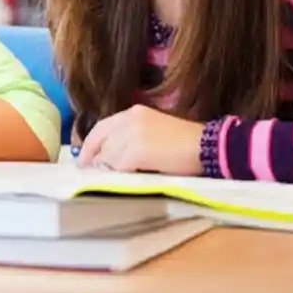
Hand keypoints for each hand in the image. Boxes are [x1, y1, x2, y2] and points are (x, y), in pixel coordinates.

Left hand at [77, 104, 203, 174]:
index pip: (101, 127)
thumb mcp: (154, 130)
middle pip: (101, 141)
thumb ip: (131, 137)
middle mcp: (129, 120)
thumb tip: (110, 155)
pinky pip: (118, 165)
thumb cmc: (186, 143)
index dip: (90, 144)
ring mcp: (133, 134)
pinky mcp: (138, 151)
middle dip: (93, 158)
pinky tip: (124, 179)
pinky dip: (118, 173)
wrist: (208, 146)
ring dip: (108, 168)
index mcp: (133, 113)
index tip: (84, 158)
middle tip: (90, 172)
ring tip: (110, 177)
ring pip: (108, 155)